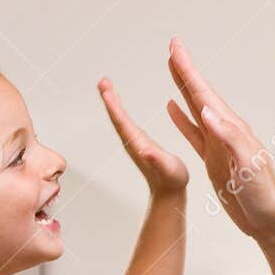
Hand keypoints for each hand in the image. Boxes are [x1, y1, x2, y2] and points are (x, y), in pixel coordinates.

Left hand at [99, 77, 188, 193]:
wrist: (168, 192)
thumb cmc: (171, 181)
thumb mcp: (168, 169)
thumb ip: (156, 160)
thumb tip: (145, 150)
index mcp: (138, 144)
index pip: (122, 122)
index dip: (114, 106)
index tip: (107, 90)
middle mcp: (132, 142)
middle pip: (116, 118)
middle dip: (109, 99)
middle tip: (102, 82)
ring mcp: (134, 142)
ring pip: (118, 119)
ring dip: (112, 102)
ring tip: (106, 86)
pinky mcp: (138, 143)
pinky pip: (124, 123)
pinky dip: (119, 110)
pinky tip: (118, 103)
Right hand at [165, 37, 274, 238]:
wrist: (269, 218)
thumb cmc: (263, 194)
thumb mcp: (248, 165)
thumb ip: (229, 137)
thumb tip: (206, 110)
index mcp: (232, 129)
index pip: (204, 94)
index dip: (188, 70)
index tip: (175, 48)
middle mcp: (225, 132)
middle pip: (199, 94)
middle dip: (185, 70)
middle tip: (173, 47)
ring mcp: (219, 145)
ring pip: (195, 109)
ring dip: (183, 88)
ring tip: (172, 68)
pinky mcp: (214, 160)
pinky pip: (194, 133)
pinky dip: (182, 118)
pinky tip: (174, 108)